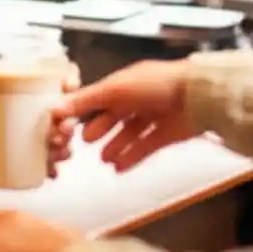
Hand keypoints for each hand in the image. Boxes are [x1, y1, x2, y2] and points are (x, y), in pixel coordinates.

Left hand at [0, 66, 79, 177]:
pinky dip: (49, 168)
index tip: (68, 94)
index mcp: (30, 87)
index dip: (71, 87)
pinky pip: (42, 159)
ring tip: (55, 156)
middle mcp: (36, 108)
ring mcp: (30, 129)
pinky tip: (51, 174)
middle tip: (57, 136)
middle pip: (63, 117)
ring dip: (63, 149)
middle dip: (68, 128)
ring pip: (57, 140)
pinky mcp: (21, 147)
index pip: (59, 83)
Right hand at [52, 59, 195, 171]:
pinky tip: (118, 168)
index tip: (69, 125)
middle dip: (100, 130)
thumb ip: (86, 101)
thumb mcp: (115, 89)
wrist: (196, 96)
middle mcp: (137, 99)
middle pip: (113, 117)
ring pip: (128, 134)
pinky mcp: (165, 135)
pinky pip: (144, 148)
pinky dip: (131, 157)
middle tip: (84, 143)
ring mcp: (152, 117)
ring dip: (115, 146)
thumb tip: (56, 108)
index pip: (98, 98)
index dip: (84, 111)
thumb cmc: (155, 84)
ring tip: (103, 159)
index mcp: (123, 83)